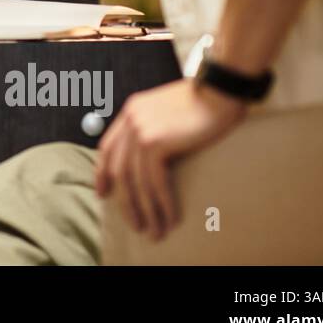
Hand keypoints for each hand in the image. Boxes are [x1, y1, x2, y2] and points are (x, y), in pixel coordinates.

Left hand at [95, 79, 246, 240]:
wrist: (219, 90)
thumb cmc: (203, 103)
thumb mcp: (168, 111)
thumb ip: (154, 128)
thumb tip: (151, 158)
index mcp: (131, 110)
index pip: (107, 148)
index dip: (103, 174)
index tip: (103, 195)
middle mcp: (130, 119)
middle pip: (118, 170)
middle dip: (126, 202)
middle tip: (136, 225)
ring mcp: (139, 130)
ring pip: (135, 181)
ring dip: (146, 210)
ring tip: (155, 231)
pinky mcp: (154, 141)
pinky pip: (155, 182)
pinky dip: (163, 204)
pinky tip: (171, 219)